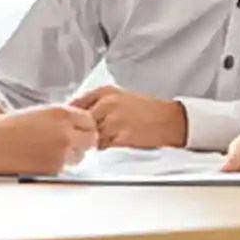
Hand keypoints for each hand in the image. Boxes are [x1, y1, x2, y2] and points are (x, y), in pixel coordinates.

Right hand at [0, 104, 97, 175]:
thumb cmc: (8, 127)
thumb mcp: (40, 113)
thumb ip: (61, 119)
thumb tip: (77, 127)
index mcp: (62, 113)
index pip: (89, 121)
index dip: (84, 127)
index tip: (79, 131)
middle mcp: (66, 131)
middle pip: (91, 139)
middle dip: (83, 142)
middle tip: (71, 145)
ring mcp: (62, 151)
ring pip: (80, 156)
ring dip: (72, 155)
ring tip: (51, 153)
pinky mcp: (54, 169)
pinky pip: (66, 168)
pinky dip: (59, 166)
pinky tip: (43, 161)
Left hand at [69, 85, 186, 148]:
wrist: (169, 119)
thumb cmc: (146, 110)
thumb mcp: (120, 97)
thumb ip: (99, 104)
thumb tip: (76, 115)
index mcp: (106, 91)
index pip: (76, 104)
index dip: (70, 117)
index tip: (70, 125)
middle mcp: (108, 103)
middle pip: (80, 121)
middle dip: (79, 131)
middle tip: (81, 137)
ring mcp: (114, 119)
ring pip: (89, 135)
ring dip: (90, 141)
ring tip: (98, 142)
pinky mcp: (121, 135)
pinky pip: (102, 146)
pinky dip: (102, 148)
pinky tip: (110, 144)